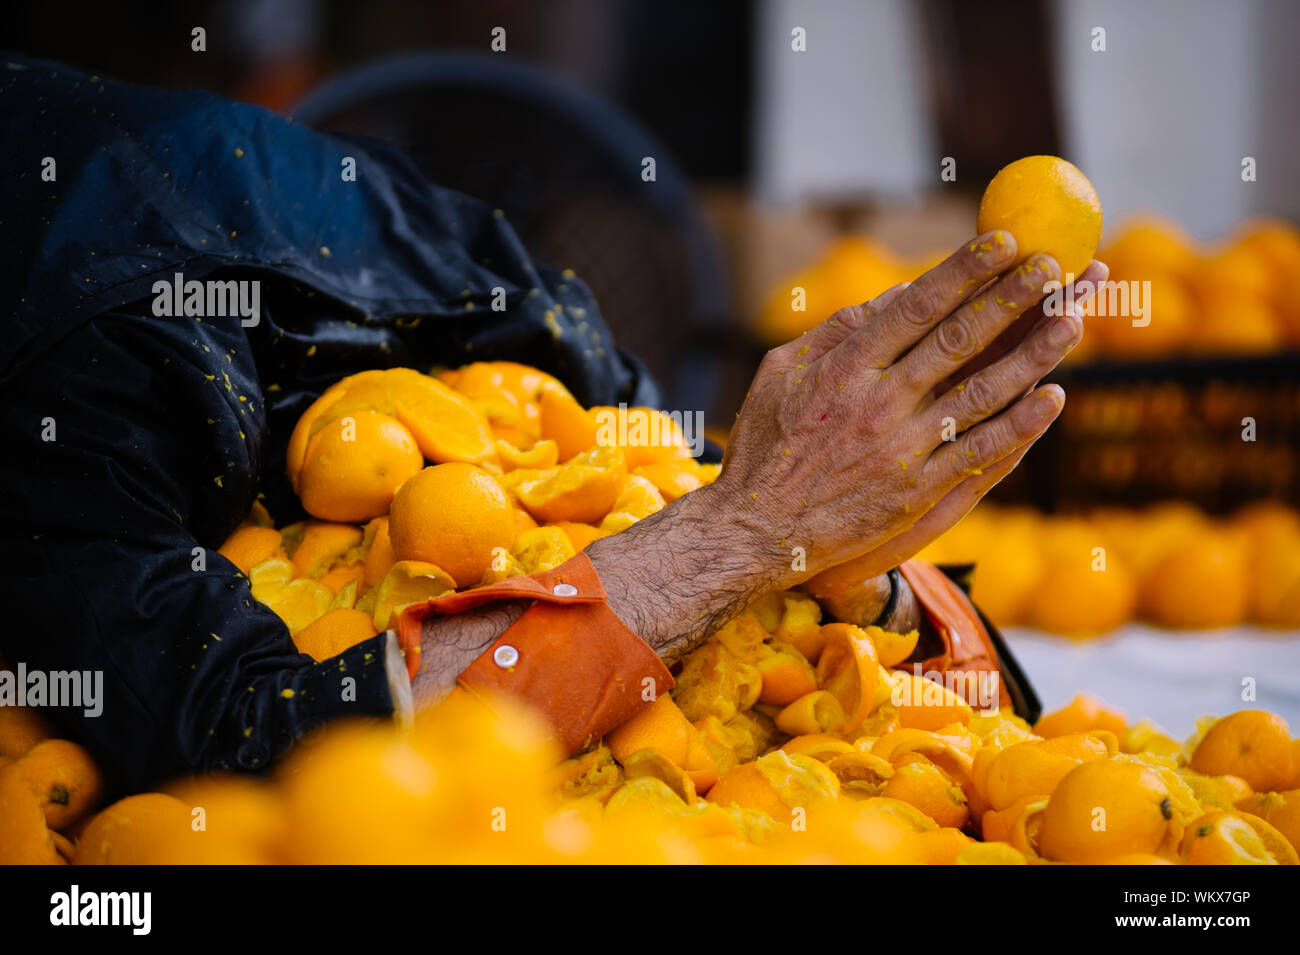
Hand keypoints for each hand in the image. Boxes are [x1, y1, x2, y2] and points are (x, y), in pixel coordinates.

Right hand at [716, 231, 1091, 588]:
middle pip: (960, 340)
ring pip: (983, 393)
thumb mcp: (780, 374)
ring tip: (1073, 318)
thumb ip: (835, 332)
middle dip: (1013, 298)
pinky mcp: (916, 492)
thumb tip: (894, 295)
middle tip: (1057, 265)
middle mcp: (879, 403)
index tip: (1006, 241)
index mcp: (845, 367)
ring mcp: (902, 450)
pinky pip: (979, 454)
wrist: (758, 531)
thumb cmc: (764, 446)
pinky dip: (1020, 426)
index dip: (966, 270)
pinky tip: (1055, 398)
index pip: (917, 306)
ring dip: (1033, 354)